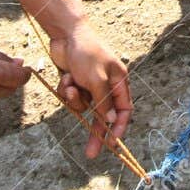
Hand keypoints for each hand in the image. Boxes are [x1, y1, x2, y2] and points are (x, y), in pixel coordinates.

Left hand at [48, 21, 131, 157]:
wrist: (65, 35)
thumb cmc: (86, 53)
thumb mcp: (97, 79)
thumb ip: (103, 101)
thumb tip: (110, 121)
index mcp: (119, 82)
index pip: (124, 110)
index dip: (119, 127)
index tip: (112, 144)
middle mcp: (106, 85)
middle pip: (103, 116)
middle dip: (96, 133)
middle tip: (91, 154)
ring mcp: (90, 85)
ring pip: (83, 106)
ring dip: (74, 99)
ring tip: (70, 84)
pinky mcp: (75, 83)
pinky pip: (71, 98)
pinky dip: (66, 90)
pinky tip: (65, 77)